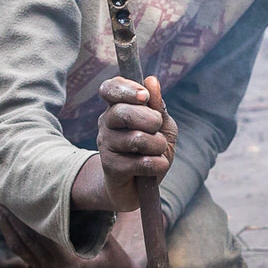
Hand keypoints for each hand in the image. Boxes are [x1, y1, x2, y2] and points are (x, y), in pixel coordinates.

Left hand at [0, 198, 148, 267]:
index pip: (39, 236)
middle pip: (22, 240)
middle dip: (8, 216)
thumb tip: (86, 200)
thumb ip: (96, 226)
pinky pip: (23, 251)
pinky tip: (6, 219)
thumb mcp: (111, 244)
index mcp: (67, 263)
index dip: (24, 216)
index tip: (14, 197)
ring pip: (18, 247)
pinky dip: (13, 234)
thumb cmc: (116, 261)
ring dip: (5, 225)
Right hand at [96, 75, 177, 212]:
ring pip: (136, 139)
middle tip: (157, 129)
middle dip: (151, 120)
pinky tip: (155, 167)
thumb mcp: (162, 126)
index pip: (110, 88)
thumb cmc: (152, 150)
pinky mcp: (111, 168)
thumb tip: (151, 80)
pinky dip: (158, 164)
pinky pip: (141, 162)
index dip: (126, 89)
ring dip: (158, 145)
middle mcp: (106, 124)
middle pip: (123, 112)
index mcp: (117, 108)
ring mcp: (106, 146)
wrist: (139, 187)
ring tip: (157, 151)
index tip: (145, 96)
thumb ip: (158, 106)